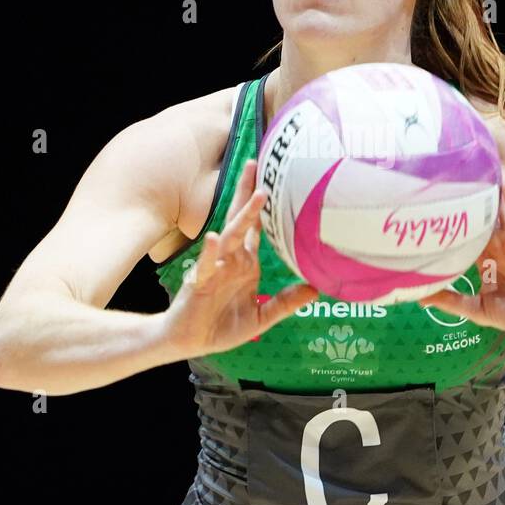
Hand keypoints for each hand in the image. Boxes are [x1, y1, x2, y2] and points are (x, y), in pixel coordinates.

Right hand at [161, 159, 317, 360]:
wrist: (188, 342)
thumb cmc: (219, 326)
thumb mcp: (261, 318)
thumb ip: (285, 303)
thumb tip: (315, 291)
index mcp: (245, 263)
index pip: (256, 227)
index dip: (264, 206)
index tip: (274, 179)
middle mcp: (231, 259)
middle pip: (241, 219)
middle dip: (248, 192)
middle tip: (255, 162)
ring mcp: (216, 268)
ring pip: (231, 236)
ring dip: (243, 216)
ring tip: (256, 194)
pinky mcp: (200, 282)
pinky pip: (207, 265)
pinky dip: (210, 252)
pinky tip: (214, 238)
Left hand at [417, 180, 504, 338]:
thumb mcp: (478, 309)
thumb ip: (452, 302)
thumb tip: (420, 298)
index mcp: (484, 259)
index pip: (461, 239)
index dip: (445, 228)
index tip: (424, 216)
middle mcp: (496, 246)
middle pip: (476, 220)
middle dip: (462, 205)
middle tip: (441, 185)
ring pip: (497, 214)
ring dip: (487, 195)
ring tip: (473, 172)